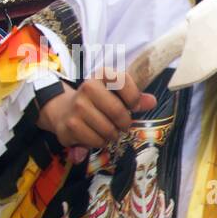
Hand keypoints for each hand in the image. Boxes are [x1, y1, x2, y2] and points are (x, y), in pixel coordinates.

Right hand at [37, 69, 154, 149]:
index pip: (124, 82)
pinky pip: (97, 141)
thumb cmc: (97, 102)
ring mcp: (78, 106)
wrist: (64, 110)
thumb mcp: (116, 94)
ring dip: (113, 135)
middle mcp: (88, 87)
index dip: (133, 99)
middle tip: (123, 125)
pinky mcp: (71, 125)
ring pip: (108, 130)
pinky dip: (101, 142)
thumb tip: (152, 101)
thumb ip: (135, 98)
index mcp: (102, 75)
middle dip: (125, 123)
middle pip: (118, 111)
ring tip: (109, 131)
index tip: (132, 106)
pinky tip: (96, 135)